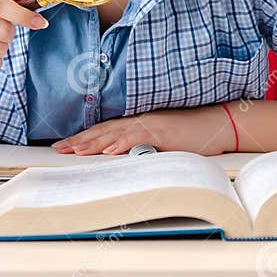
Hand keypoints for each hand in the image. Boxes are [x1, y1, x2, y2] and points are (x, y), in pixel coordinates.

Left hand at [52, 104, 236, 155]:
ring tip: (75, 151)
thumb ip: (143, 144)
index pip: (106, 129)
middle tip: (59, 149)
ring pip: (115, 133)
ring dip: (93, 142)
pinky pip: (138, 137)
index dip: (85, 136)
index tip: (66, 145)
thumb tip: (124, 156)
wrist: (217, 123)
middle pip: (104, 130)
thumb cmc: (193, 133)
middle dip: (80, 140)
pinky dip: (121, 144)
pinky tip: (107, 151)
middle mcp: (141, 120)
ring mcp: (151, 124)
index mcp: (140, 122)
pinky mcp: (162, 132)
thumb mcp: (163, 139)